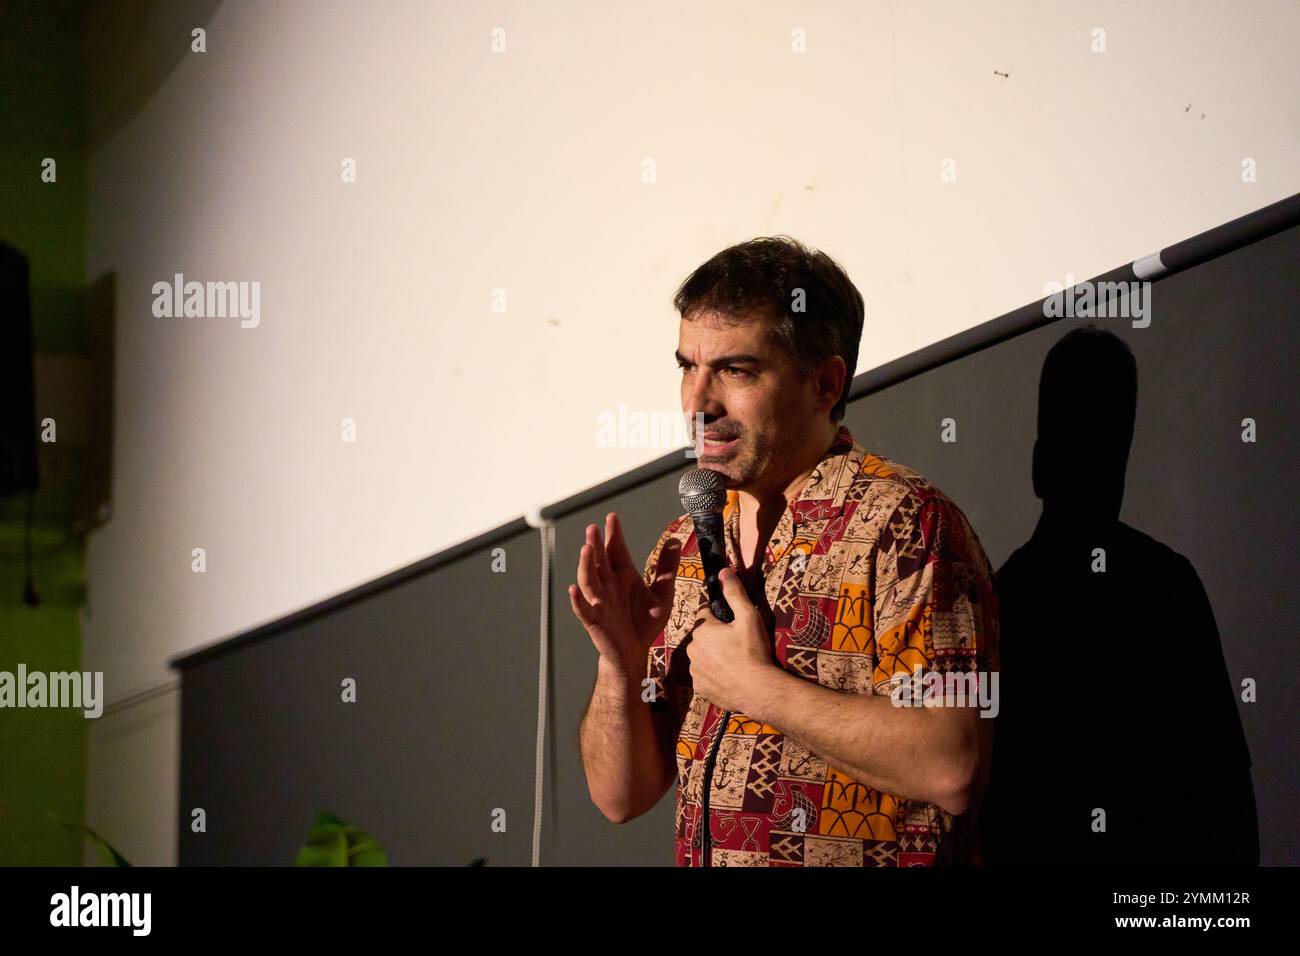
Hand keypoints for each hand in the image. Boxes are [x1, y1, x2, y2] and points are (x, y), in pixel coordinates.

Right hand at [569, 512, 681, 674]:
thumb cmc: (644, 622)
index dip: (613, 534)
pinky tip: (573, 590)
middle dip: (595, 544)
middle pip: (599, 561)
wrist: (636, 651)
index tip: (612, 518)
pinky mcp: (594, 620)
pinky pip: (583, 609)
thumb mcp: (662, 593)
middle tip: (593, 529)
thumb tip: (675, 541)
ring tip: (586, 550)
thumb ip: (667, 568)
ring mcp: (599, 601)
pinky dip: (577, 600)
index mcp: (624, 575)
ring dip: (586, 565)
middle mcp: (609, 585)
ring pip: (589, 580)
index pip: (616, 550)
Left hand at [685, 566, 774, 713]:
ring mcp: (694, 670)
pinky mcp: (699, 688)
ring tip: (735, 663)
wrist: (759, 690)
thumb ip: (734, 593)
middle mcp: (692, 649)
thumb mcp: (748, 617)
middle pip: (703, 637)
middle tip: (737, 646)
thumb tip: (723, 571)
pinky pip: (704, 676)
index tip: (734, 627)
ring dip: (713, 657)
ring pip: (702, 656)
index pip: (705, 615)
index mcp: (702, 630)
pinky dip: (713, 675)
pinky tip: (729, 677)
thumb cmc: (754, 651)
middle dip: (716, 638)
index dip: (721, 619)